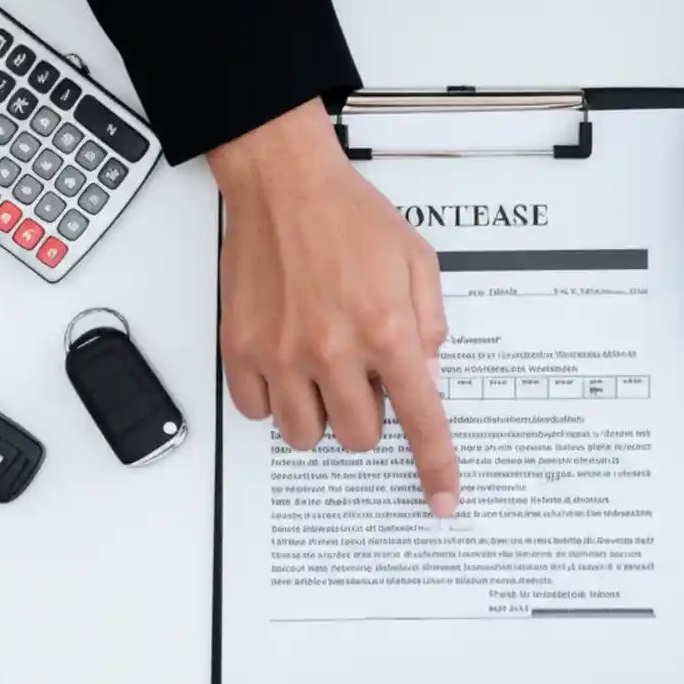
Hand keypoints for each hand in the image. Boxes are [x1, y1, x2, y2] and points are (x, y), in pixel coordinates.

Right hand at [209, 98, 458, 516]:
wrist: (284, 183)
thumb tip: (426, 375)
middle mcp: (333, 350)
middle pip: (360, 437)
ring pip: (306, 435)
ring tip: (321, 370)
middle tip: (362, 372)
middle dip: (369, 415)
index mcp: (386, 329)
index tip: (442, 500)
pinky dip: (275, 400)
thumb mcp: (417, 262)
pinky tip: (286, 364)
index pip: (420, 418)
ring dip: (322, 413)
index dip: (435, 467)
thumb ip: (429, 323)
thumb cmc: (348, 216)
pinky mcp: (240, 349)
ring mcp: (281, 353)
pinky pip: (258, 412)